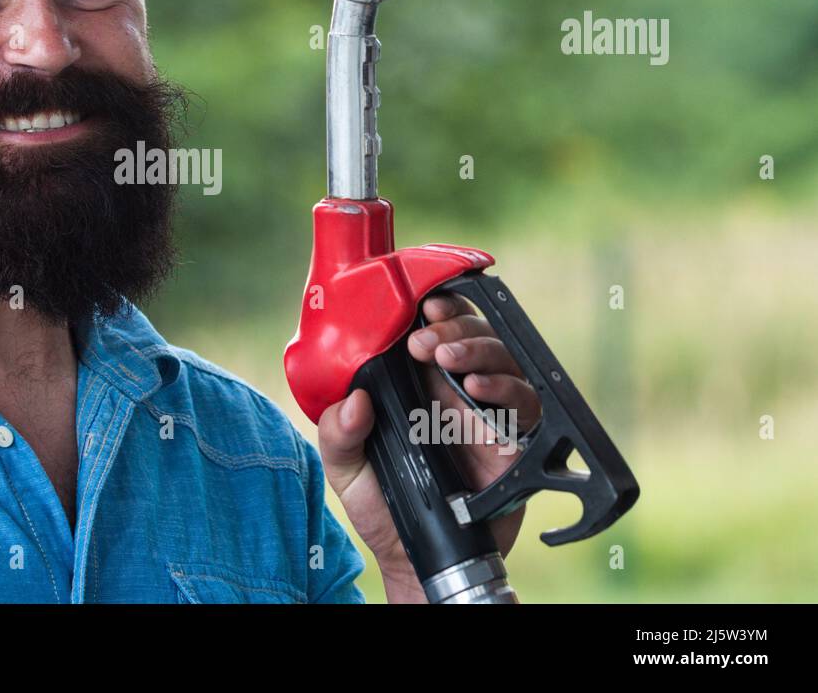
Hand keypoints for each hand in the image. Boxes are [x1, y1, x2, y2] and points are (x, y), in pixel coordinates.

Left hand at [315, 293, 542, 601]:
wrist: (414, 558)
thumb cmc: (382, 505)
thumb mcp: (344, 468)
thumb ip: (338, 432)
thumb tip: (354, 400)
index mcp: (419, 384)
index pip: (436, 328)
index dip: (436, 309)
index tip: (422, 306)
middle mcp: (458, 391)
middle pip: (474, 334)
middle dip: (454, 325)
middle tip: (426, 341)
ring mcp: (488, 413)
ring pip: (504, 359)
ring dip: (479, 349)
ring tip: (447, 359)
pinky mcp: (515, 441)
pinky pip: (527, 405)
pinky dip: (508, 390)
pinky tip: (479, 390)